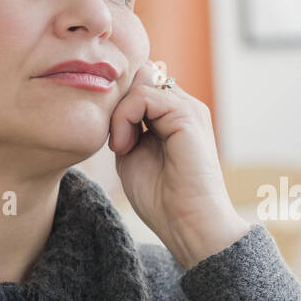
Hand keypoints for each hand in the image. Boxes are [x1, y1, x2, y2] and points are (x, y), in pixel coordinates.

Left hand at [108, 60, 249, 269]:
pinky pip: (144, 95)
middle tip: (114, 141)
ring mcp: (188, 109)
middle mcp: (184, 108)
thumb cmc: (162, 200)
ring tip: (120, 147)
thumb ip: (126, 125)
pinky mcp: (187, 116)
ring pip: (140, 83)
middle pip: (140, 76)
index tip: (111, 139)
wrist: (189, 224)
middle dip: (117, 103)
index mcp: (174, 117)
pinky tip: (124, 146)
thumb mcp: (132, 153)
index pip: (141, 83)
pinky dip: (124, 117)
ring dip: (119, 113)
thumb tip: (117, 102)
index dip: (118, 102)